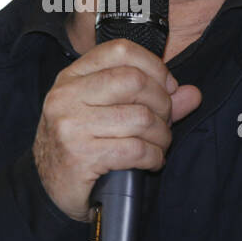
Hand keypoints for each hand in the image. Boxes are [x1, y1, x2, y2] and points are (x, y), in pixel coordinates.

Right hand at [33, 39, 202, 221]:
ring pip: (139, 118)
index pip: (121, 51)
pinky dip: (153, 157)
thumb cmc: (81, 146)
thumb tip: (192, 93)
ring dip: (161, 135)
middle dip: (162, 104)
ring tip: (159, 145)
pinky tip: (152, 162)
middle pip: (134, 81)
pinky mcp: (79, 156)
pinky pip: (135, 150)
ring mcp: (70, 125)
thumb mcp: (108, 114)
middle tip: (163, 122)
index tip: (167, 89)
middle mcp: (67, 95)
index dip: (154, 67)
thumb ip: (152, 100)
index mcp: (72, 77)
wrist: (49, 190)